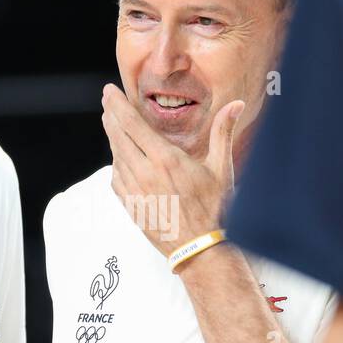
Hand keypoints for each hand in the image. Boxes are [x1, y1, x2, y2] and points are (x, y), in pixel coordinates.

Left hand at [101, 83, 243, 255]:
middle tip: (106, 101)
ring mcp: (135, 191)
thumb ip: (223, 133)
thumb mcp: (222, 169)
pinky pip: (116, 179)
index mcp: (165, 159)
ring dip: (112, 137)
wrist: (201, 250)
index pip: (132, 124)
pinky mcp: (132, 207)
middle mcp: (144, 173)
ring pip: (116, 156)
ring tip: (111, 124)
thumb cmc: (215, 211)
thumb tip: (236, 104)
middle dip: (110, 115)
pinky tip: (118, 159)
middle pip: (118, 136)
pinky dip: (115, 164)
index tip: (108, 92)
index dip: (117, 105)